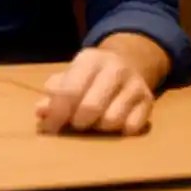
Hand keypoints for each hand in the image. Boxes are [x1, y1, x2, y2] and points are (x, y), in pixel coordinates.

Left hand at [35, 47, 153, 135]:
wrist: (128, 62)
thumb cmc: (90, 76)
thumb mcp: (70, 76)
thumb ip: (53, 94)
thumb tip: (41, 112)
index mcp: (90, 59)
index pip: (70, 90)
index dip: (58, 113)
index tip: (50, 127)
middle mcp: (115, 68)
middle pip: (91, 108)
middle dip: (78, 122)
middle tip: (75, 123)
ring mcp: (135, 84)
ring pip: (112, 120)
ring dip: (99, 127)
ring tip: (95, 120)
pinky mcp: (149, 101)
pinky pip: (131, 127)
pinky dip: (119, 130)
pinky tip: (114, 121)